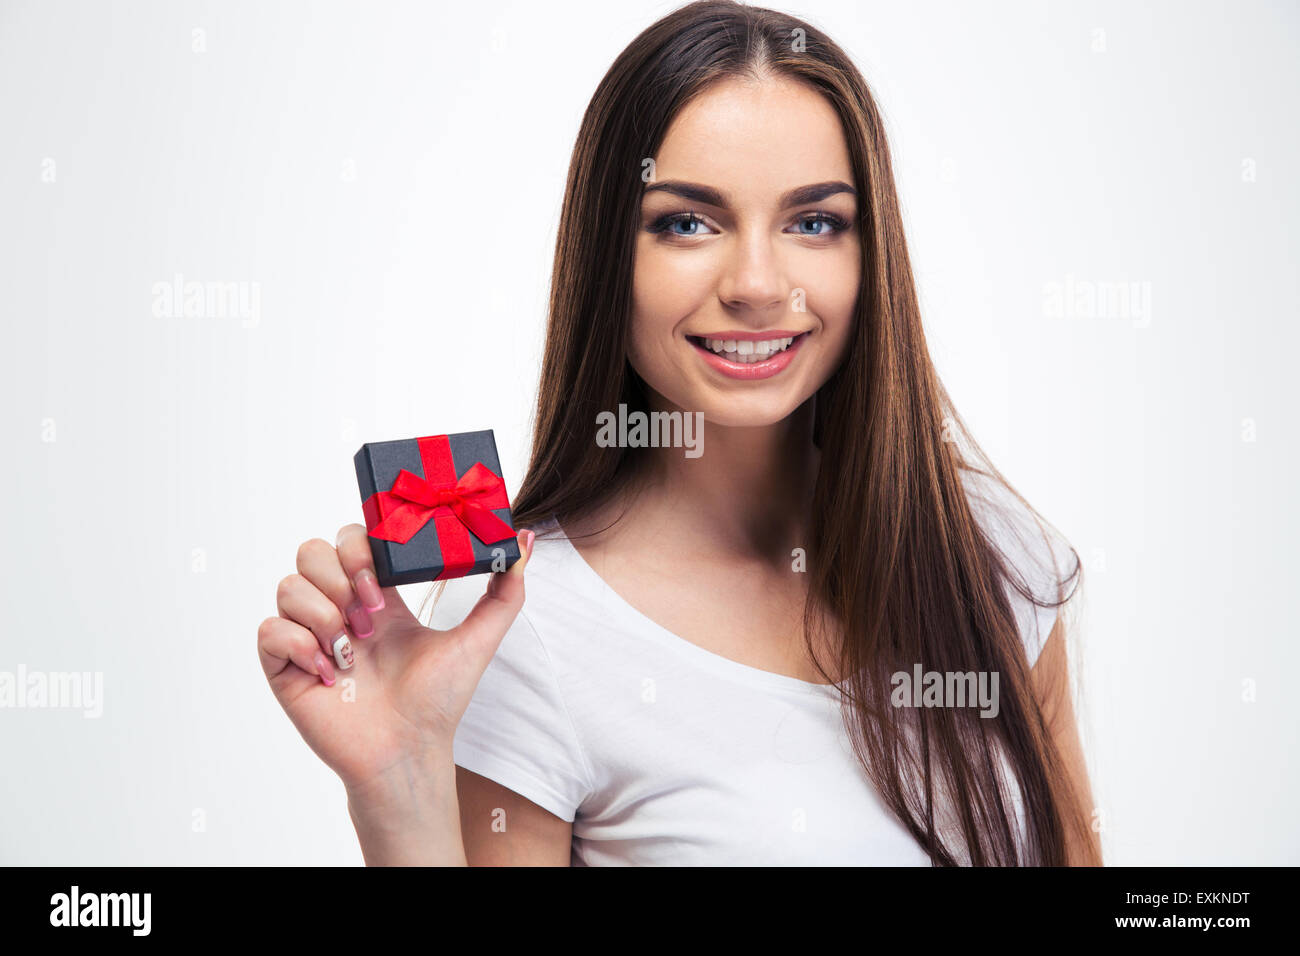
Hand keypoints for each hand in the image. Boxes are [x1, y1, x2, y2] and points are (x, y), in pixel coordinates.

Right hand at [258, 524, 534, 792]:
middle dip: (343, 574)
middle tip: (371, 613)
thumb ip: (507, 590)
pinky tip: (330, 671)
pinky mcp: (285, 667)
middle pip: (313, 551)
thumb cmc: (439, 701)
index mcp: (378, 597)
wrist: (409, 751)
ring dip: (324, 611)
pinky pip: (270, 629)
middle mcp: (340, 610)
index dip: (362, 543)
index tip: (384, 570)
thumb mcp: (480, 638)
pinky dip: (299, 644)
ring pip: (289, 584)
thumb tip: (527, 540)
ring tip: (353, 648)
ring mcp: (310, 637)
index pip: (352, 539)